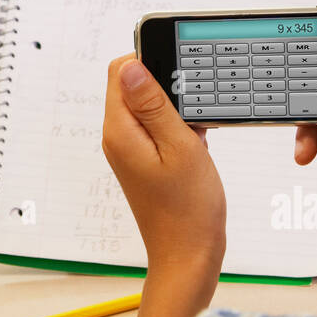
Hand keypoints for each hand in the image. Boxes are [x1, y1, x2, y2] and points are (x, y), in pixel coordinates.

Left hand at [102, 56, 225, 277]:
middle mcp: (119, 137)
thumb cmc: (188, 209)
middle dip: (167, 84)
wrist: (189, 256)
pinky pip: (159, 127)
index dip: (150, 60)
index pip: (121, 70)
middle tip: (195, 104)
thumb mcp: (179, 146)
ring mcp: (131, 149)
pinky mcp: (145, 159)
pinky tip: (198, 141)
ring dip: (177, 107)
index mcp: (120, 130)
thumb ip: (154, 104)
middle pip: (134, 85)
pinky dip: (180, 126)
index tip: (181, 71)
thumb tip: (131, 65)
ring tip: (197, 130)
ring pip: (150, 105)